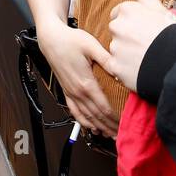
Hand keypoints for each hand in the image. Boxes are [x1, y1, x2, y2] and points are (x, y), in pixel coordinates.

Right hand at [38, 23, 118, 137]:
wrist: (51, 39)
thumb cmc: (70, 40)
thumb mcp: (91, 46)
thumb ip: (107, 59)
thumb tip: (121, 71)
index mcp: (85, 83)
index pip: (104, 108)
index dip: (115, 119)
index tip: (124, 125)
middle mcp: (77, 91)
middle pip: (96, 116)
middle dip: (109, 127)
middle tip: (121, 136)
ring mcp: (70, 92)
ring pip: (86, 116)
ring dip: (98, 127)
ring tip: (109, 135)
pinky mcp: (66, 91)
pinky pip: (74, 111)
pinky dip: (83, 121)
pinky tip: (90, 126)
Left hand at [108, 0, 175, 92]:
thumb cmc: (173, 34)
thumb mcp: (160, 9)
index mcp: (128, 10)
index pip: (120, 13)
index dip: (132, 21)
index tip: (144, 29)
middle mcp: (117, 27)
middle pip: (117, 30)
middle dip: (127, 36)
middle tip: (147, 43)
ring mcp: (115, 48)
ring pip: (116, 49)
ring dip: (126, 53)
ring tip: (146, 58)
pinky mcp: (115, 67)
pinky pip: (111, 65)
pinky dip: (118, 65)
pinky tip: (130, 65)